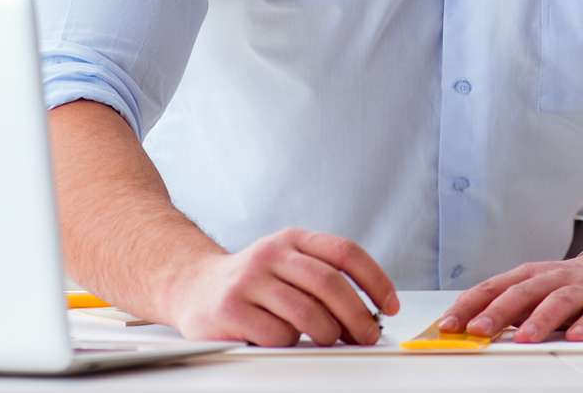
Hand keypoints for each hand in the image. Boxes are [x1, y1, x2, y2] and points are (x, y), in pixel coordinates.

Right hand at [167, 227, 399, 347]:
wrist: (192, 285)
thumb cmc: (251, 281)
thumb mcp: (287, 263)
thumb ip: (323, 278)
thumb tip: (370, 311)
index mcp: (292, 239)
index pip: (345, 252)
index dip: (375, 279)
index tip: (390, 305)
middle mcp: (270, 253)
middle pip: (329, 284)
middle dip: (357, 315)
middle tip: (367, 334)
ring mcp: (249, 280)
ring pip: (306, 312)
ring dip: (327, 333)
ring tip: (329, 339)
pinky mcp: (230, 309)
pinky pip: (276, 334)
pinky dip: (289, 343)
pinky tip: (283, 338)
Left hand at [437, 252, 582, 343]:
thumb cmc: (574, 286)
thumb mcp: (538, 293)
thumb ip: (509, 309)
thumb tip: (467, 329)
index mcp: (532, 275)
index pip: (494, 287)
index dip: (469, 305)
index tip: (448, 325)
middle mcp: (556, 278)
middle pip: (523, 292)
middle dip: (498, 311)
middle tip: (478, 330)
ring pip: (560, 300)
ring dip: (540, 319)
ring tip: (525, 338)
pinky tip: (575, 336)